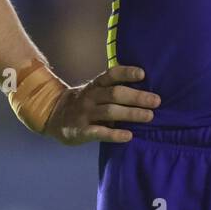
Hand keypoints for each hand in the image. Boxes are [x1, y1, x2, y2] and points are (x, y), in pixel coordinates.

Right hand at [43, 64, 159, 145]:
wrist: (54, 115)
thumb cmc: (85, 102)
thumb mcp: (95, 91)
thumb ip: (113, 89)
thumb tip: (146, 89)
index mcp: (95, 85)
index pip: (111, 75)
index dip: (126, 73)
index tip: (142, 74)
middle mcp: (91, 97)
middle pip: (115, 94)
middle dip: (137, 97)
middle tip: (156, 101)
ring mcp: (85, 113)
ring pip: (110, 112)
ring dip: (131, 113)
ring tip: (149, 116)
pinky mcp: (81, 131)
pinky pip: (99, 132)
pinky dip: (115, 135)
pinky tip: (129, 136)